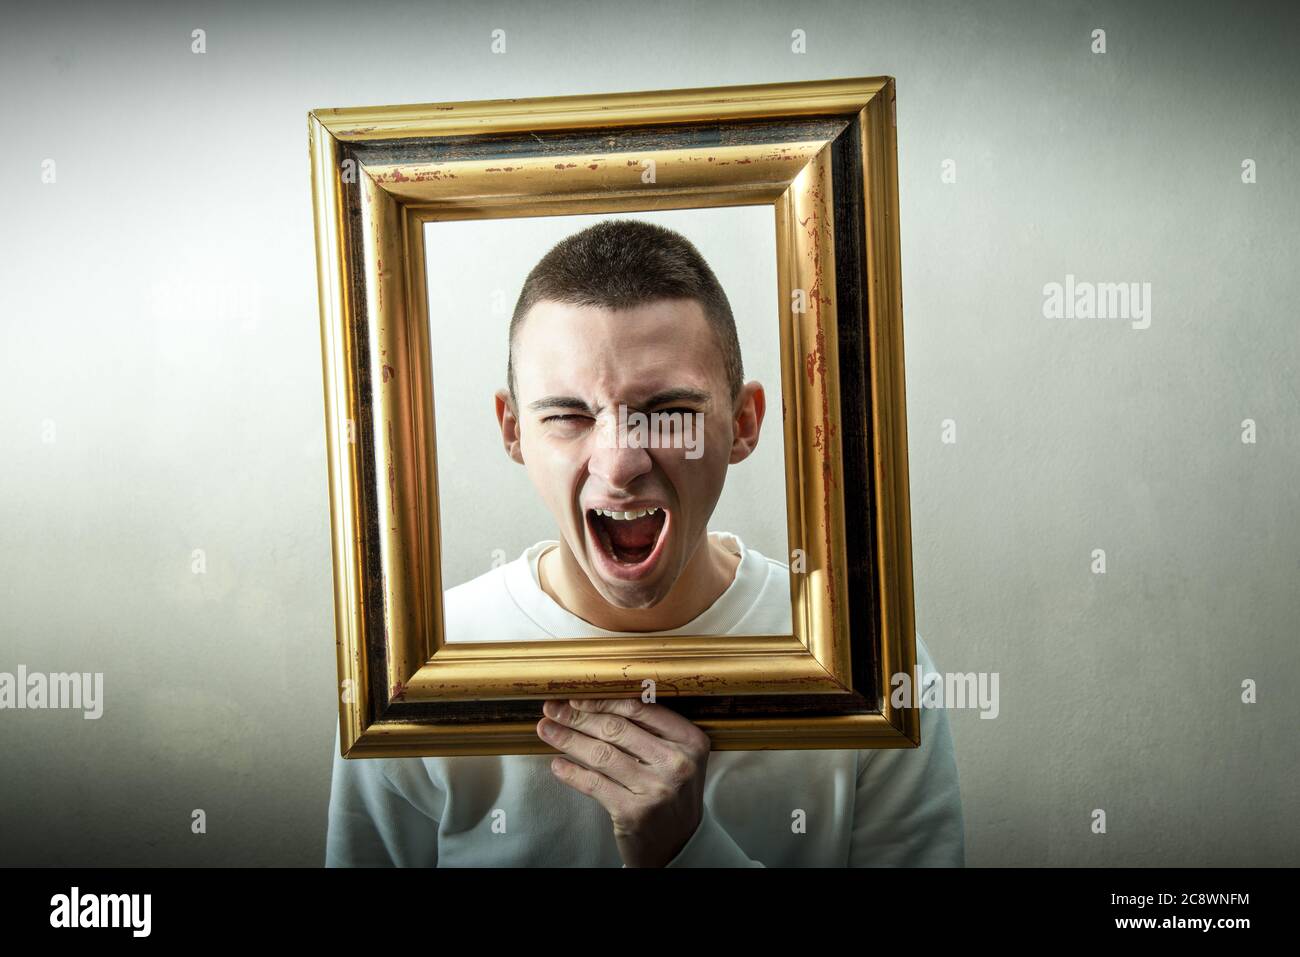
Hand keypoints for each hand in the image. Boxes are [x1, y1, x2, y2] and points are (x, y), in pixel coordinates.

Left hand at [537, 697, 710, 866]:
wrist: (679, 844)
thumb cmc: (673, 793)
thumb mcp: (678, 757)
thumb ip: (651, 731)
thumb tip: (598, 703)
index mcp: (690, 741)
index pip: (640, 709)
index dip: (603, 701)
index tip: (576, 698)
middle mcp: (677, 763)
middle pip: (616, 729)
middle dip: (578, 717)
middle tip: (553, 710)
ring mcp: (655, 789)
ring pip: (601, 754)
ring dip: (568, 739)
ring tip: (547, 731)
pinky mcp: (634, 812)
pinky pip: (594, 784)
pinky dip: (571, 773)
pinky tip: (557, 765)